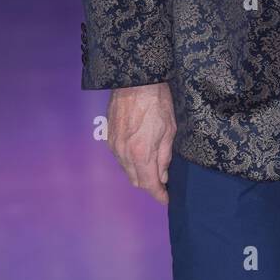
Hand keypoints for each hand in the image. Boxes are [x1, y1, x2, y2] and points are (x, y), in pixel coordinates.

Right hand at [107, 82, 175, 204]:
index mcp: (141, 154)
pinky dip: (130, 161)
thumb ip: (165, 157)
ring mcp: (114, 146)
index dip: (159, 195)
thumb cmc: (157, 102)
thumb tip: (163, 176)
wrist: (136, 81)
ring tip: (153, 166)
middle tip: (163, 181)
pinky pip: (120, 158)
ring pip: (126, 170)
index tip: (166, 199)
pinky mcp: (109, 137)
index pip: (149, 185)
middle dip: (150, 184)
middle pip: (136, 180)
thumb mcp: (169, 130)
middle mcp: (124, 154)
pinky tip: (140, 153)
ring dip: (139, 173)